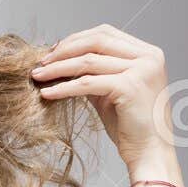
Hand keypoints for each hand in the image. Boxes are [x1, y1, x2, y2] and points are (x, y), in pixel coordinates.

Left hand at [30, 24, 175, 168]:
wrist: (149, 152)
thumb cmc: (131, 125)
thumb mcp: (111, 90)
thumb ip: (95, 71)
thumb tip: (62, 59)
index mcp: (148, 53)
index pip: (105, 33)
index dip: (76, 40)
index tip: (53, 52)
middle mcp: (148, 57)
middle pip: (97, 40)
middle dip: (65, 50)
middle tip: (41, 62)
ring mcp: (141, 71)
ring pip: (89, 61)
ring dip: (58, 68)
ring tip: (38, 76)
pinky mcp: (130, 87)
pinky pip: (88, 83)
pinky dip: (64, 87)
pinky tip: (48, 93)